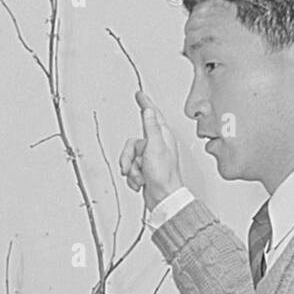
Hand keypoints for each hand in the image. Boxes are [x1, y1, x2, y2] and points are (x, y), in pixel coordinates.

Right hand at [118, 89, 184, 206]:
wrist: (163, 198)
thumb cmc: (164, 176)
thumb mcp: (155, 147)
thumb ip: (151, 127)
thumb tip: (149, 110)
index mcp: (162, 137)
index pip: (152, 115)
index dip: (145, 104)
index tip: (139, 95)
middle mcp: (156, 146)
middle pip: (133, 143)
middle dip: (130, 157)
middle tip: (134, 166)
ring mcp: (150, 158)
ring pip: (130, 157)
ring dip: (132, 169)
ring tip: (140, 176)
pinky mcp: (145, 170)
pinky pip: (131, 168)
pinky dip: (133, 177)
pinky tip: (141, 181)